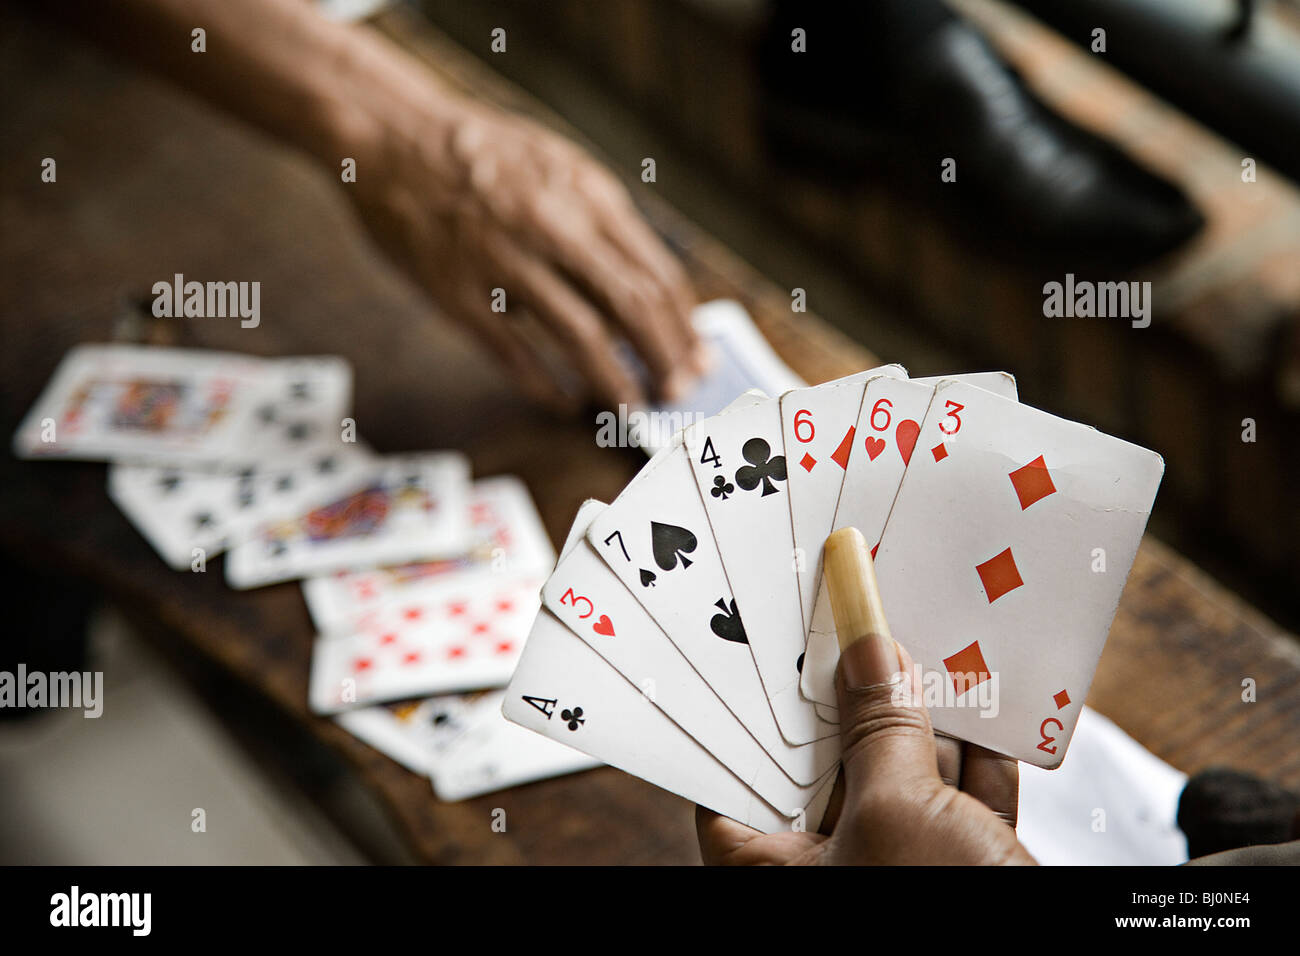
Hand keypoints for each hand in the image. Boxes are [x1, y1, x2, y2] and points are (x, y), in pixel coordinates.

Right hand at [343, 79, 703, 410]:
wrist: (391, 134)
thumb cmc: (481, 154)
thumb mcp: (559, 165)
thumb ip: (602, 221)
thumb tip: (647, 291)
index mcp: (585, 193)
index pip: (655, 273)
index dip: (682, 325)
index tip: (695, 356)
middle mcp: (551, 226)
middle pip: (631, 307)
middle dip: (663, 359)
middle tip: (677, 392)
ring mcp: (503, 262)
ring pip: (580, 336)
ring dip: (613, 383)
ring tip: (630, 409)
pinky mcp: (458, 293)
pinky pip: (513, 352)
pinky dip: (545, 386)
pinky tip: (564, 402)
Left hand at [697, 635, 1035, 863]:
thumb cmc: (942, 921)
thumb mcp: (898, 812)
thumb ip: (881, 729)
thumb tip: (870, 655)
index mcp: (778, 879)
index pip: (732, 790)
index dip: (744, 721)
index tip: (759, 658)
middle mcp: (830, 875)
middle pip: (823, 770)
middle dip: (844, 700)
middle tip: (844, 630)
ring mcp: (899, 870)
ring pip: (897, 776)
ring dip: (914, 712)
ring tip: (911, 638)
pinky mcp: (962, 869)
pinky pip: (958, 798)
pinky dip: (968, 748)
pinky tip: (971, 693)